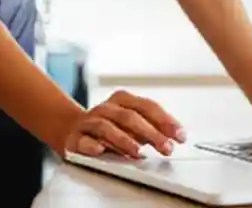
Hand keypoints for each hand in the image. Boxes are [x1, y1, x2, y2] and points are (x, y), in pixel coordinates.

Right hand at [62, 90, 186, 159]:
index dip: (165, 120)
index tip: (180, 136)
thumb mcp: (131, 124)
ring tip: (138, 152)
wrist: (71, 128)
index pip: (146, 106)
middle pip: (129, 117)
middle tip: (166, 148)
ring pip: (106, 127)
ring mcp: (89, 122)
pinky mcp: (74, 137)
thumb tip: (174, 138)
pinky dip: (92, 145)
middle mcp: (106, 108)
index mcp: (122, 100)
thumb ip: (150, 129)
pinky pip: (83, 140)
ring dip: (123, 139)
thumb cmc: (110, 127)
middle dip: (150, 133)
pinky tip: (100, 150)